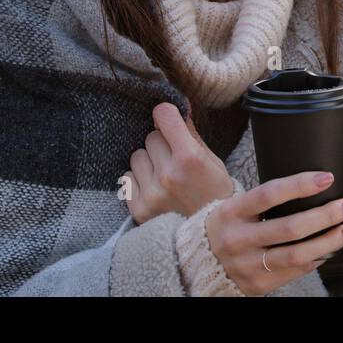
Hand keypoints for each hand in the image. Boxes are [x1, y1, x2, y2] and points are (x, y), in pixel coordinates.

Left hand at [124, 102, 234, 222]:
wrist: (210, 237)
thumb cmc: (215, 194)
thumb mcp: (212, 161)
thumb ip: (192, 134)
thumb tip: (181, 105)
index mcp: (190, 157)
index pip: (164, 116)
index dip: (166, 114)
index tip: (168, 119)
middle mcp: (168, 173)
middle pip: (150, 136)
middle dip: (161, 144)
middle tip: (174, 159)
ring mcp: (151, 192)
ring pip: (137, 156)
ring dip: (149, 162)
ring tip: (164, 176)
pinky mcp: (138, 207)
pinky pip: (127, 177)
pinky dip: (139, 180)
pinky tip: (155, 189)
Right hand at [204, 171, 342, 295]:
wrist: (197, 265)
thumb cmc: (226, 227)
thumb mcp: (232, 206)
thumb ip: (262, 198)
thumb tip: (308, 182)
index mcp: (231, 212)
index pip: (269, 195)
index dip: (300, 185)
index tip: (327, 178)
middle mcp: (238, 240)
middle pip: (290, 228)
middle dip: (325, 215)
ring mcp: (247, 265)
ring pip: (297, 255)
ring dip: (329, 242)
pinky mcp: (257, 285)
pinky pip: (295, 272)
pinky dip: (316, 258)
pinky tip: (330, 248)